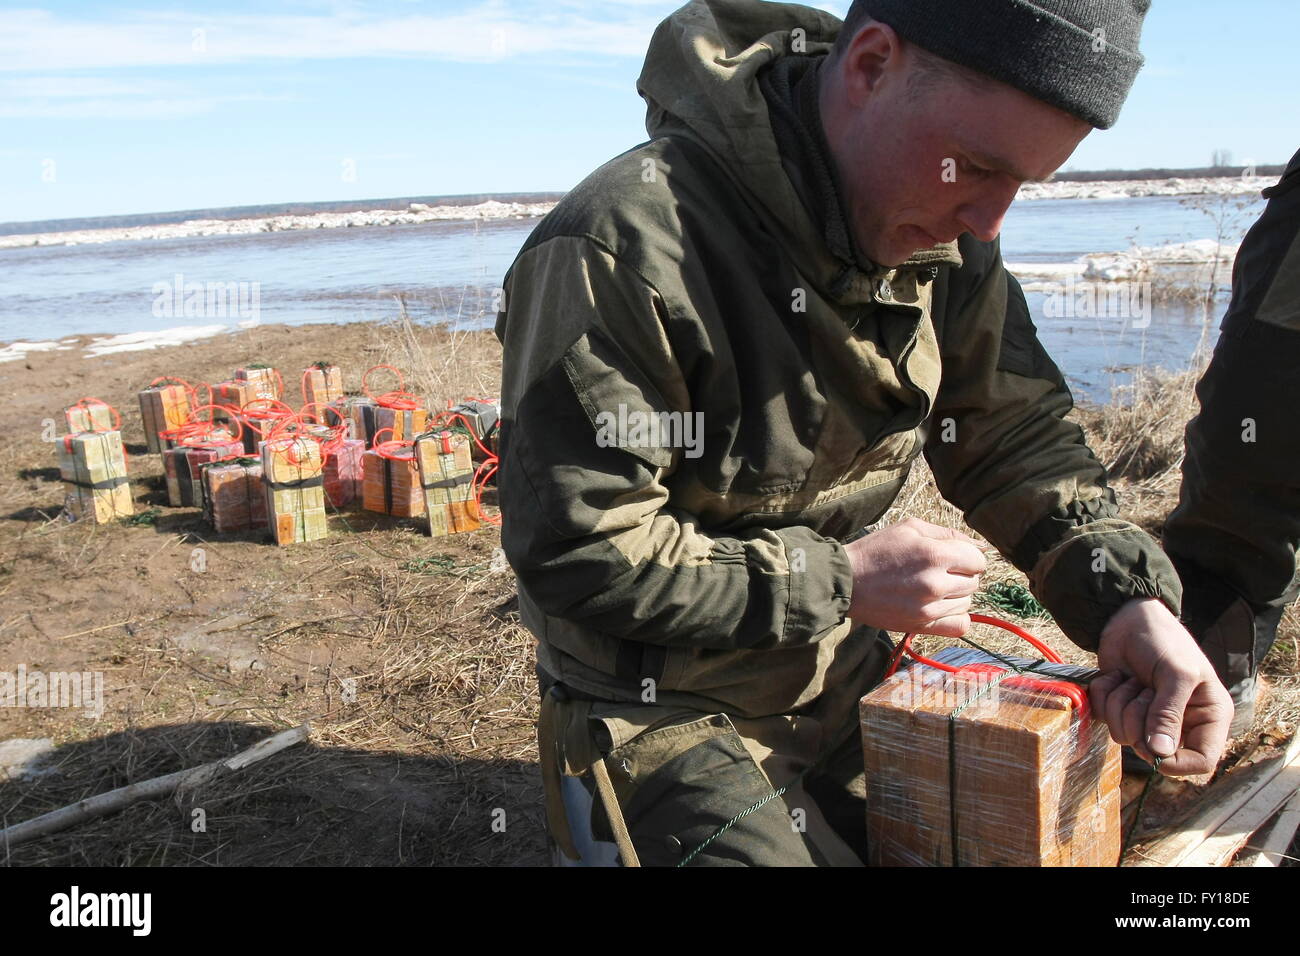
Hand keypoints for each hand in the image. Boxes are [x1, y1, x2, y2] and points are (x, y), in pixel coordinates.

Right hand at [845, 517, 986, 637]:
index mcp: (934, 554)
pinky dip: (956, 616)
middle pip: (974, 582)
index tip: (953, 557)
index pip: (978, 560)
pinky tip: (941, 607)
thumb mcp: (910, 529)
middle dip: (960, 574)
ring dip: (956, 595)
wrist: (846, 582)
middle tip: (937, 571)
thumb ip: (948, 534)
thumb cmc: (876, 551)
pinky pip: (960, 626)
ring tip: (933, 588)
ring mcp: (929, 609)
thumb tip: (980, 546)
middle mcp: (935, 583)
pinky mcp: (921, 626)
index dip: (967, 556)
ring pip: (967, 602)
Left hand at [1091, 597, 1233, 775]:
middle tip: (1145, 689)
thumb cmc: (1164, 640)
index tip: (1154, 746)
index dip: (1177, 762)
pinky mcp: (1120, 708)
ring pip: (1123, 735)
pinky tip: (1118, 677)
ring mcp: (1148, 718)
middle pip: (1153, 751)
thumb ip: (1168, 713)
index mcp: (1209, 716)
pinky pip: (1104, 718)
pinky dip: (1105, 695)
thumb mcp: (1176, 674)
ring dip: (1120, 703)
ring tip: (1132, 679)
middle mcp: (1180, 723)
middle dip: (1140, 719)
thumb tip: (1160, 753)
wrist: (1129, 617)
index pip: (1201, 761)